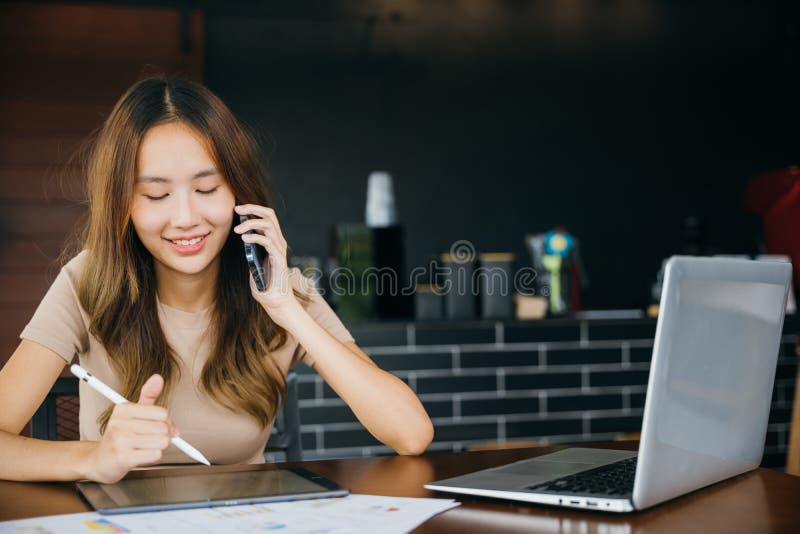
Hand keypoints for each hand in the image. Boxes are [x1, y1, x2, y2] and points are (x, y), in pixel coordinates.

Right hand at [84, 374, 176, 483]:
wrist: (100, 461)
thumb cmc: (121, 435)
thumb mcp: (133, 412)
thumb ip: (148, 396)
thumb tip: (158, 377)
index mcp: (123, 408)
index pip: (162, 413)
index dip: (166, 421)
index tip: (158, 425)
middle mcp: (119, 423)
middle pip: (163, 428)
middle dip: (164, 435)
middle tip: (152, 438)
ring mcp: (120, 441)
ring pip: (162, 442)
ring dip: (159, 446)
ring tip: (145, 446)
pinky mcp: (123, 458)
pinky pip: (156, 455)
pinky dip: (153, 456)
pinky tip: (141, 455)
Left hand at [233, 204, 302, 327]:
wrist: (276, 302)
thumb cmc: (265, 286)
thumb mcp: (253, 265)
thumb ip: (250, 253)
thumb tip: (241, 239)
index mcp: (274, 241)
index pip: (267, 217)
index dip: (253, 209)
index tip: (237, 209)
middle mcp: (279, 242)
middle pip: (270, 215)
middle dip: (252, 208)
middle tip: (237, 209)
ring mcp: (280, 249)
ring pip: (268, 225)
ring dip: (250, 223)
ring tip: (237, 230)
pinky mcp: (278, 259)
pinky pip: (267, 241)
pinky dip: (255, 237)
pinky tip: (244, 239)